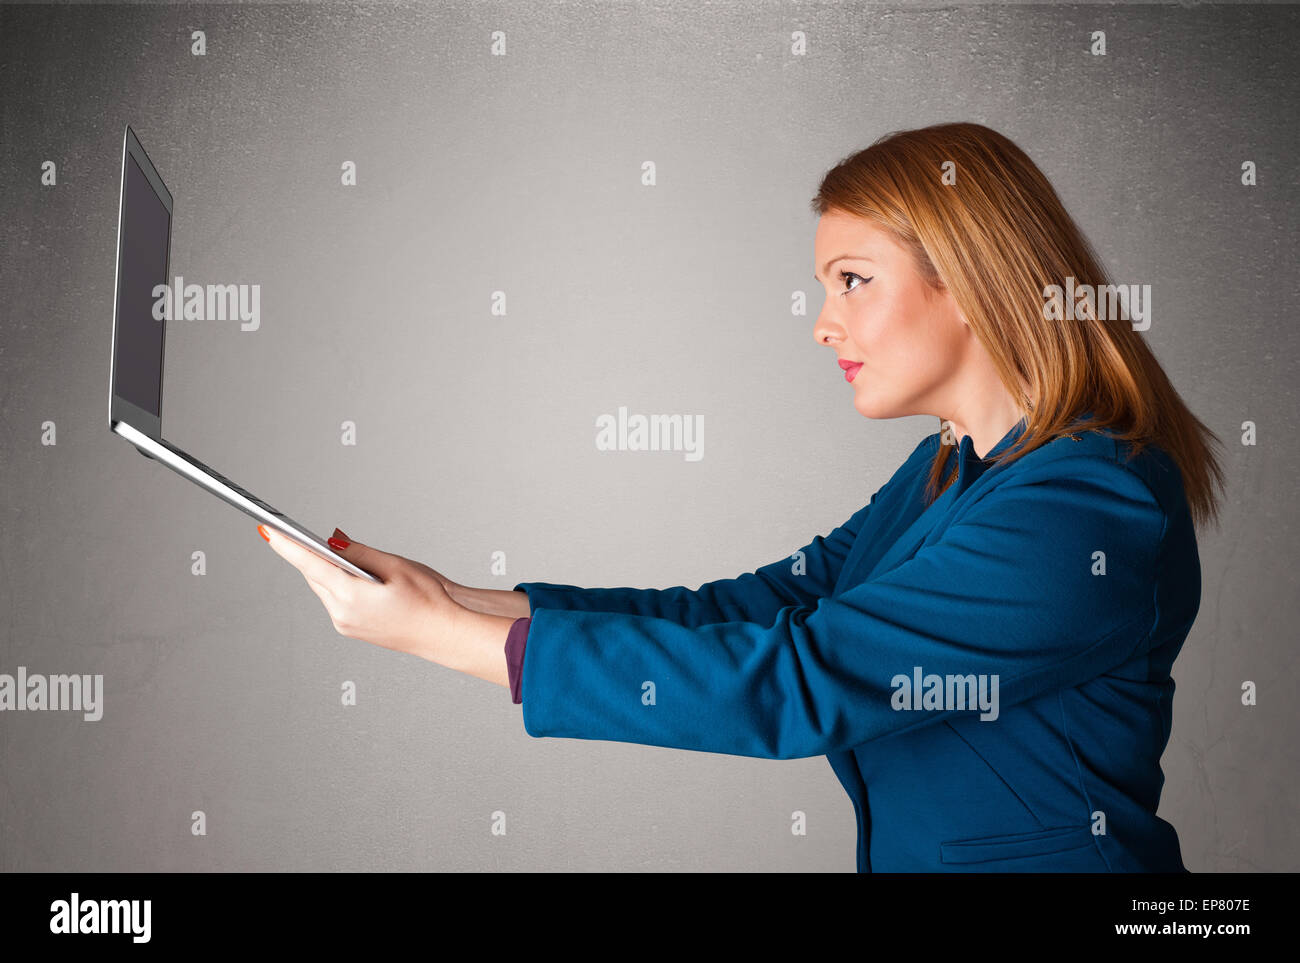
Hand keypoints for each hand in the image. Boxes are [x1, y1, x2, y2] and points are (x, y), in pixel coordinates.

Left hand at [258, 525, 462, 661]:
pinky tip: (351, 575)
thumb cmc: (429, 601)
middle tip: (303, 532)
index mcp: (352, 598)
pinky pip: (335, 601)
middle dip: (312, 555)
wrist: (446, 632)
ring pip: (325, 589)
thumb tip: (333, 541)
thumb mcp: (395, 565)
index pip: (310, 565)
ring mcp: (346, 625)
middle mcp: (343, 615)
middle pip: (315, 576)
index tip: (268, 530)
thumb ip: (358, 552)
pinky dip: (338, 584)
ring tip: (339, 554)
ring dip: (328, 570)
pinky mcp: (352, 629)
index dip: (286, 545)